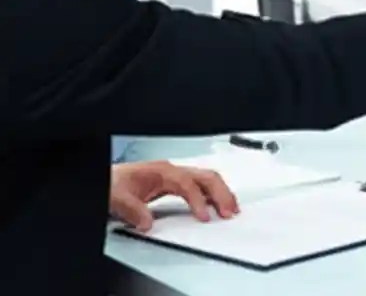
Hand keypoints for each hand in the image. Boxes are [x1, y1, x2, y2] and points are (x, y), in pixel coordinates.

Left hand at [110, 161, 238, 231]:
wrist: (105, 180)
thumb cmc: (111, 184)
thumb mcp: (117, 198)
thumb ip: (132, 210)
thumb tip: (148, 223)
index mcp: (161, 172)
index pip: (188, 184)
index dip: (198, 201)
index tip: (204, 218)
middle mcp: (171, 171)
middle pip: (205, 177)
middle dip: (221, 193)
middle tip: (229, 212)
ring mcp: (174, 176)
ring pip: (207, 179)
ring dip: (221, 193)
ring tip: (231, 209)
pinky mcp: (174, 184)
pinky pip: (200, 186)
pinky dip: (213, 195)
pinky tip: (217, 205)